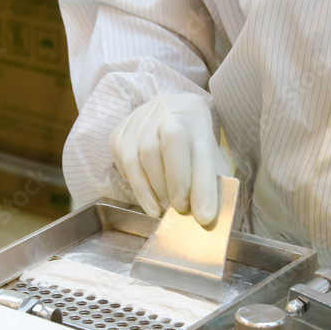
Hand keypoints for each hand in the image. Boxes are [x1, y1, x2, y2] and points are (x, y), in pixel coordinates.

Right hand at [109, 92, 232, 224]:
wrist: (167, 112)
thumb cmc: (192, 142)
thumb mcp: (208, 156)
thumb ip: (211, 182)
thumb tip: (207, 217)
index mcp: (197, 117)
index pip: (203, 153)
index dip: (204, 187)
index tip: (204, 218)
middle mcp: (168, 111)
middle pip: (172, 143)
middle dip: (176, 183)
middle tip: (180, 210)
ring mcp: (140, 119)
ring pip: (144, 155)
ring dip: (155, 189)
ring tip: (164, 207)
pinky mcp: (120, 133)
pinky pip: (126, 163)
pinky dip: (139, 188)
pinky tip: (149, 200)